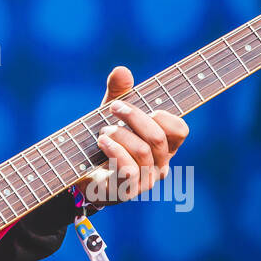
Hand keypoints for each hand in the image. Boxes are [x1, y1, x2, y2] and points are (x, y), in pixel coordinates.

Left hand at [81, 65, 188, 208]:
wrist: (81, 173)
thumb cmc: (105, 140)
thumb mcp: (111, 113)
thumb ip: (118, 92)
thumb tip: (122, 70)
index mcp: (164, 146)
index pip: (179, 130)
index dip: (163, 114)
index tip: (140, 102)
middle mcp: (160, 165)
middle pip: (158, 137)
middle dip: (134, 117)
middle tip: (113, 107)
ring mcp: (146, 180)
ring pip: (143, 151)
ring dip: (119, 134)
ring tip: (103, 132)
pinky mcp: (128, 190)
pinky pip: (129, 169)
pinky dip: (114, 151)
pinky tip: (103, 142)